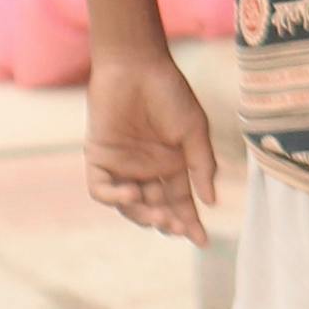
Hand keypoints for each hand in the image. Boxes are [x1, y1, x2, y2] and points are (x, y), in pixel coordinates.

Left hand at [86, 47, 218, 245]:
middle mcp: (147, 170)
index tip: (202, 242)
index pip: (181, 202)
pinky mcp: (98, 159)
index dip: (191, 222)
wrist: (136, 66)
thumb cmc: (170, 93)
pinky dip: (115, 197)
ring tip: (159, 215)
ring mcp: (122, 167)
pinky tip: (132, 192)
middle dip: (168, 222)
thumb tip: (210, 201)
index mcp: (172, 164)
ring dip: (144, 215)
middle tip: (177, 226)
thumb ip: (201, 164)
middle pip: (157, 208)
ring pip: (130, 206)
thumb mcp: (194, 129)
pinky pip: (102, 190)